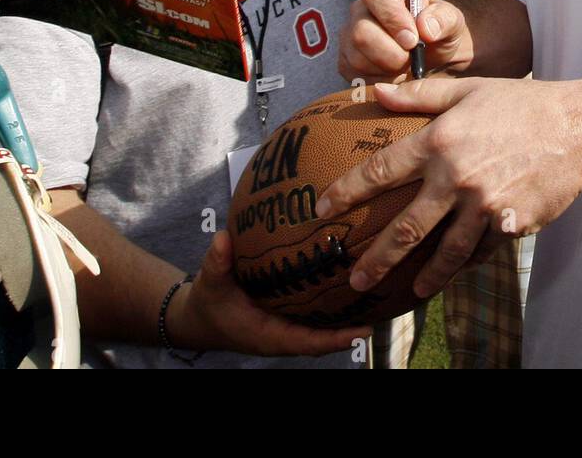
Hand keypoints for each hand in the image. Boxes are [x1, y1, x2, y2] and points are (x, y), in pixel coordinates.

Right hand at [167, 231, 368, 357]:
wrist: (199, 317)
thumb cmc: (208, 304)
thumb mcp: (209, 285)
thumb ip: (216, 264)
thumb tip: (224, 238)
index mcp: (271, 336)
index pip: (311, 343)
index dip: (338, 339)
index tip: (363, 331)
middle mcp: (285, 331)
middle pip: (327, 332)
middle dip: (353, 322)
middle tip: (382, 300)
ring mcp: (288, 320)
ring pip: (323, 318)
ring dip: (347, 307)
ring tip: (376, 283)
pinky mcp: (287, 308)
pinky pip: (313, 303)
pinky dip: (329, 290)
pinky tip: (346, 266)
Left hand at [316, 76, 581, 300]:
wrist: (577, 128)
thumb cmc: (519, 103)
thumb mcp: (466, 90)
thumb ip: (417, 96)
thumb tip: (374, 93)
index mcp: (439, 141)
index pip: (381, 170)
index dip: (347, 191)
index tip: (322, 209)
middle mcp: (457, 177)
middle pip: (407, 227)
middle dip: (377, 257)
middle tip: (354, 277)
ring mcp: (485, 205)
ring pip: (447, 251)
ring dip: (425, 275)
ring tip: (409, 290)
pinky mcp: (511, 224)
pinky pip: (483, 249)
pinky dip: (467, 262)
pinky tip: (454, 272)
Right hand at [338, 0, 469, 84]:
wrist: (434, 54)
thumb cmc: (439, 31)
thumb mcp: (452, 21)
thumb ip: (443, 18)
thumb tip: (425, 27)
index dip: (392, 18)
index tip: (413, 39)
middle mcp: (361, 8)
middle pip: (361, 33)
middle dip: (392, 54)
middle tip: (412, 58)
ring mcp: (349, 35)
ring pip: (357, 59)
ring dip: (388, 70)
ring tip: (406, 65)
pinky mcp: (346, 60)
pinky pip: (355, 76)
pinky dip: (380, 82)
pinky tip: (395, 76)